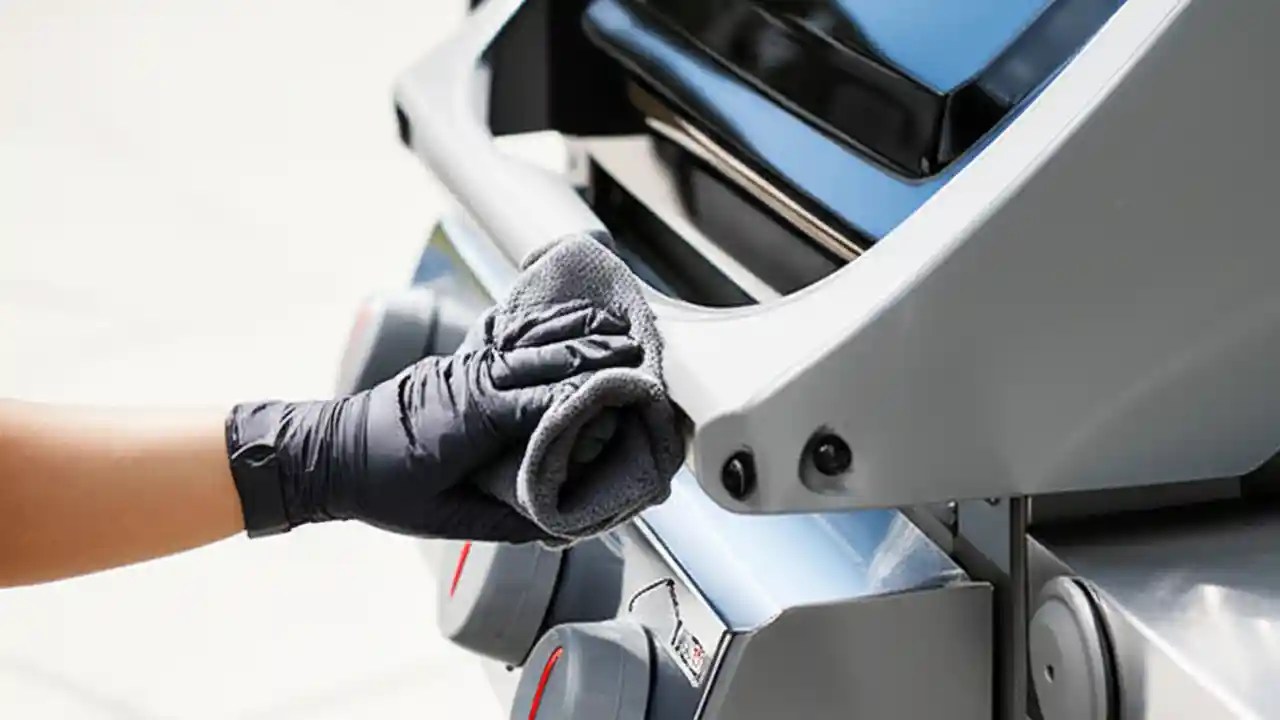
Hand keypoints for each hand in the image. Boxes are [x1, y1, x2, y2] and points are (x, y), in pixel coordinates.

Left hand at [226, 301, 639, 540]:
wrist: (328, 453)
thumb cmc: (385, 492)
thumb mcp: (447, 521)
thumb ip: (508, 522)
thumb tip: (561, 524)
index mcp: (473, 421)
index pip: (546, 401)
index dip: (590, 395)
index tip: (630, 392)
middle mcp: (471, 385)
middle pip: (545, 362)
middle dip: (594, 354)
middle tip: (639, 350)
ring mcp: (462, 370)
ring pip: (527, 344)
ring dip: (571, 332)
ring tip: (614, 323)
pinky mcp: (455, 366)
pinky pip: (505, 343)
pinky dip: (539, 330)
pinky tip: (562, 320)